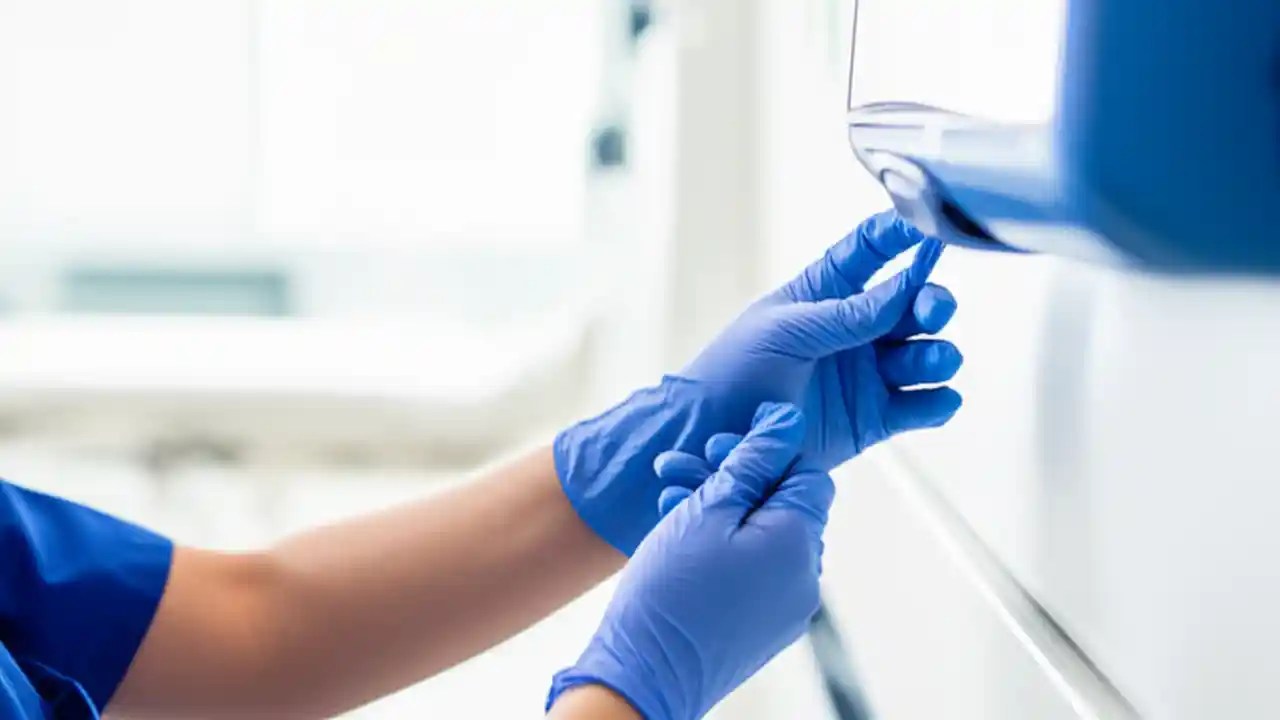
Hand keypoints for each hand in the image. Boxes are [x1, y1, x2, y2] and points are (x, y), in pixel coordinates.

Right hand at [548, 404, 832, 719]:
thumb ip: (751, 462)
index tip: (720, 446)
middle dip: (732, 479)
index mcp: (799, 542)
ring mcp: (786, 605)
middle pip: (781, 503)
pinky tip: (680, 535)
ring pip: (762, 535)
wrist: (643, 675)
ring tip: (670, 498)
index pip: (805, 473)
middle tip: (684, 468)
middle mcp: (805, 576)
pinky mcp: (763, 625)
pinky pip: (754, 569)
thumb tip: (786, 423)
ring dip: (720, 510)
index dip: (763, 453)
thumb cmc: (669, 594)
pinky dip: (723, 546)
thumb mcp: (706, 510)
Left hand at [556, 210, 961, 554]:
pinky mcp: (875, 419)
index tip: (933, 225)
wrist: (714, 436)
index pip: (871, 250)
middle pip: (913, 305)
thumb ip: (845, 315)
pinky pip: (922, 407)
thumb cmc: (735, 370)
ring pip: (926, 356)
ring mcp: (869, 374)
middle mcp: (856, 330)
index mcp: (826, 294)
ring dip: (937, 355)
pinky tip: (937, 400)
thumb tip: (904, 289)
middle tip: (932, 310)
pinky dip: (938, 403)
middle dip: (932, 302)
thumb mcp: (784, 332)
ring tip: (930, 363)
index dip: (903, 232)